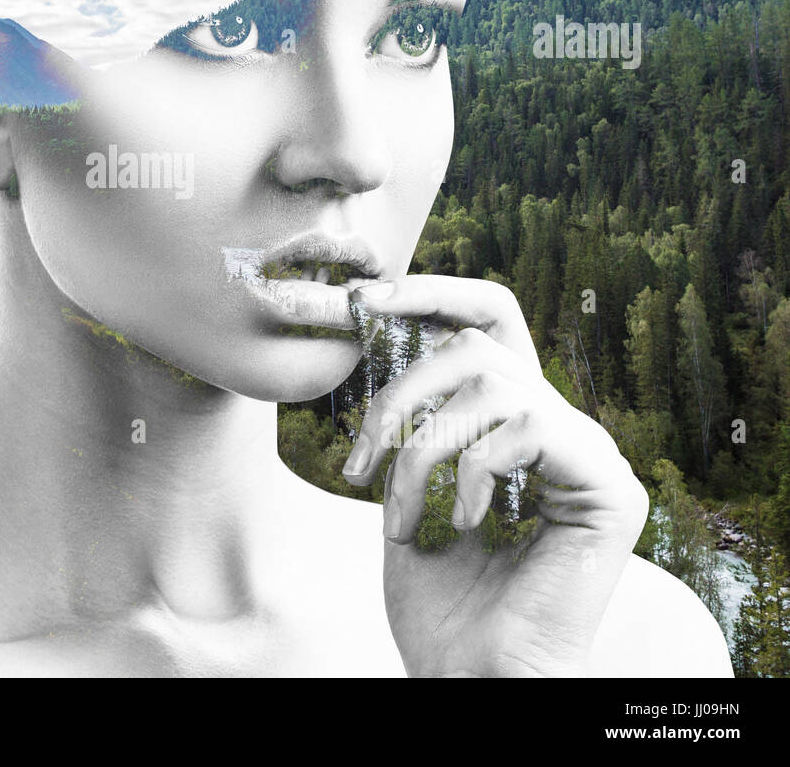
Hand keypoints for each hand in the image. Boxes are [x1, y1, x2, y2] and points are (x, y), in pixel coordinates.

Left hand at [343, 276, 648, 677]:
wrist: (469, 678)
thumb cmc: (435, 600)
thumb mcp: (400, 490)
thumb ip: (406, 417)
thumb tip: (370, 330)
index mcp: (510, 423)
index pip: (488, 321)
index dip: (433, 293)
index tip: (368, 297)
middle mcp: (557, 429)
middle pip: (476, 345)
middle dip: (400, 393)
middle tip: (359, 462)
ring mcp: (590, 456)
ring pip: (493, 383)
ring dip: (423, 449)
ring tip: (398, 514)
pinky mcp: (611, 489)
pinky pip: (533, 425)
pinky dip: (475, 471)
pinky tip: (462, 527)